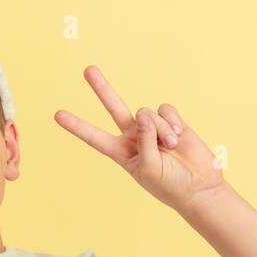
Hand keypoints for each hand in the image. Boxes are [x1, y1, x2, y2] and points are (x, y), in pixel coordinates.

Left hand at [54, 65, 228, 213]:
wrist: (198, 186)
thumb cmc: (169, 184)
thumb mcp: (148, 168)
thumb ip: (142, 140)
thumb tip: (143, 115)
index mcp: (121, 152)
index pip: (94, 137)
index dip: (77, 126)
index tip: (58, 115)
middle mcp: (134, 136)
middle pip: (114, 107)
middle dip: (102, 88)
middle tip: (87, 70)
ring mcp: (152, 128)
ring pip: (147, 112)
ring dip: (160, 129)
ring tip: (171, 147)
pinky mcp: (172, 122)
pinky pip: (165, 110)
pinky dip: (171, 121)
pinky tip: (178, 135)